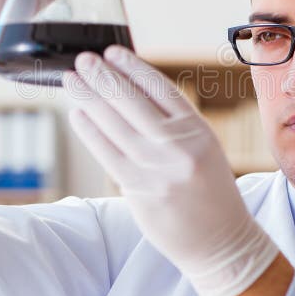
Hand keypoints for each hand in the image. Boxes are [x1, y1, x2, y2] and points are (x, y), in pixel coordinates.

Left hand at [63, 46, 278, 295]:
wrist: (222, 243)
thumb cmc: (212, 194)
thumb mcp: (204, 149)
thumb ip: (173, 126)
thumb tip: (128, 96)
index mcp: (198, 130)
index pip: (160, 88)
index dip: (133, 67)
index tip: (112, 53)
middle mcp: (178, 146)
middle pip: (132, 101)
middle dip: (103, 76)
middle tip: (83, 59)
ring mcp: (158, 169)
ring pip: (114, 124)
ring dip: (89, 98)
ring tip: (72, 81)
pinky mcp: (140, 190)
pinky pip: (108, 154)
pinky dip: (90, 131)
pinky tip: (78, 114)